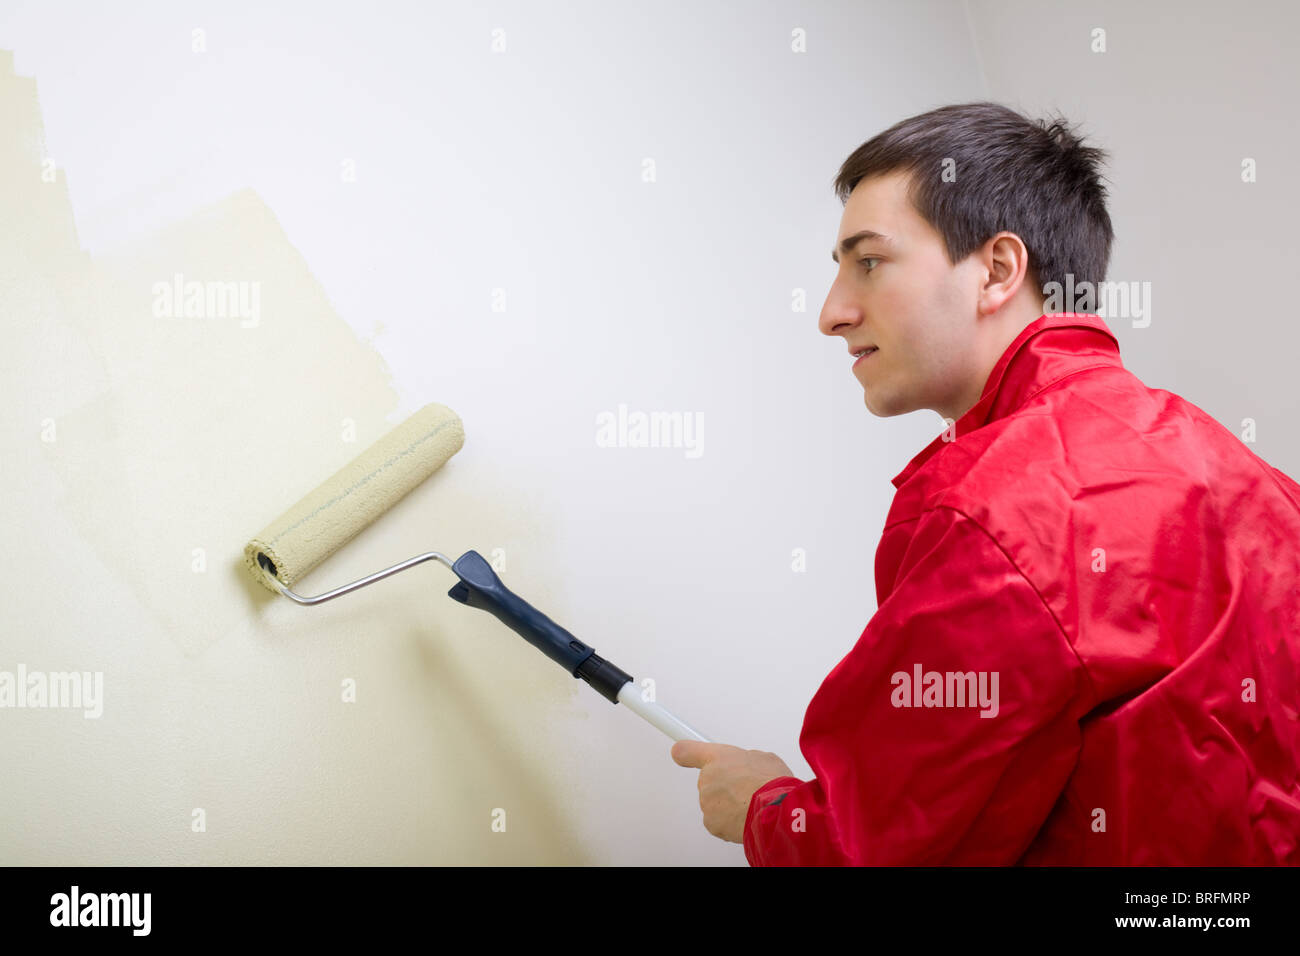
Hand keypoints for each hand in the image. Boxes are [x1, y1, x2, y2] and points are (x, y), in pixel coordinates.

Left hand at [671, 741, 794, 843]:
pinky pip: (719, 822)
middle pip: (710, 783)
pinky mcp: (711, 823)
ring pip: (716, 804)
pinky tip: (745, 818)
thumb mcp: (763, 758)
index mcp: (717, 758)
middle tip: (746, 790)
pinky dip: (731, 823)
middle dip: (726, 787)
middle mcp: (707, 779)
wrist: (773, 809)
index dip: (685, 752)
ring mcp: (707, 802)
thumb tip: (749, 766)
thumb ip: (746, 760)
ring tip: (750, 805)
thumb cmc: (771, 783)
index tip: (679, 752)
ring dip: (730, 806)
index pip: (688, 750)